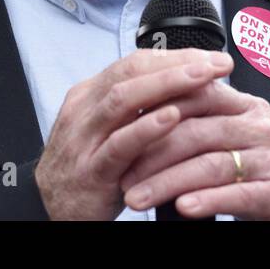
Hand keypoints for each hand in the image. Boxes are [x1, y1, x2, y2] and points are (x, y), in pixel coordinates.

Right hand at [34, 48, 235, 219]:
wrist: (54, 212)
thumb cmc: (91, 168)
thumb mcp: (108, 129)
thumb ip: (136, 107)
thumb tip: (183, 81)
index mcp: (89, 95)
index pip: (134, 63)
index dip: (175, 56)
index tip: (211, 57)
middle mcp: (84, 110)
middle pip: (130, 72)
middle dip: (176, 63)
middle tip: (215, 63)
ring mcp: (84, 139)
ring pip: (124, 99)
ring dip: (167, 85)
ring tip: (202, 79)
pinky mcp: (91, 171)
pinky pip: (119, 145)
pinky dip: (146, 128)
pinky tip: (173, 117)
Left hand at [119, 80, 269, 219]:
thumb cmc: (261, 168)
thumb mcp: (232, 137)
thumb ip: (199, 121)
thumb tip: (141, 112)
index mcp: (242, 105)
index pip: (193, 97)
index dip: (153, 113)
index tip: (120, 132)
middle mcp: (258, 125)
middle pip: (196, 132)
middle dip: (152, 154)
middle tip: (121, 175)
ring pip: (211, 164)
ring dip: (168, 183)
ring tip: (137, 198)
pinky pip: (238, 193)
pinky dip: (207, 200)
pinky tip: (181, 207)